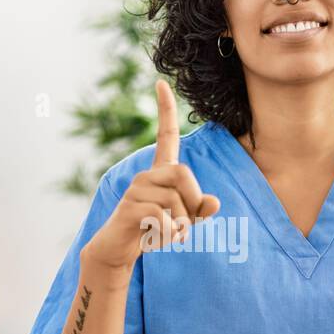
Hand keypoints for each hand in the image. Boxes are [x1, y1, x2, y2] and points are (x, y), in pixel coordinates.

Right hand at [82, 79, 219, 275]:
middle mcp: (146, 175)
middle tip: (184, 224)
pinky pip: (162, 218)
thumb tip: (214, 202)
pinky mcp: (128, 208)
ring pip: (175, 202)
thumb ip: (200, 211)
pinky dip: (168, 234)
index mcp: (160, 173)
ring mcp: (135, 190)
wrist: (118, 250)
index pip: (165, 135)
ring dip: (180, 226)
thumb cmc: (152, 231)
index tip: (161, 83)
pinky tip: (157, 239)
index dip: (165, 110)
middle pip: (184, 174)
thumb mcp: (182, 222)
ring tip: (167, 234)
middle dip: (193, 202)